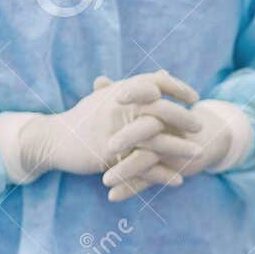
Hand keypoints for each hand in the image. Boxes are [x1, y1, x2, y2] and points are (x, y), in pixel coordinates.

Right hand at [0, 71, 202, 180]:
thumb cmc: (85, 118)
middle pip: (159, 109)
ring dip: (179, 148)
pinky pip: (142, 166)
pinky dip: (162, 174)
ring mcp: (113, 131)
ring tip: (199, 155)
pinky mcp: (109, 155)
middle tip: (201, 126)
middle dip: (183, 118)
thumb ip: (139, 86)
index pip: (154, 82)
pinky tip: (179, 180)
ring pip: (154, 139)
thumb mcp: (110, 97)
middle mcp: (117, 108)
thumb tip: (163, 73)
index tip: (195, 96)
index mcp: (120, 91)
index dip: (177, 87)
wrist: (54, 139)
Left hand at [102, 97, 250, 201]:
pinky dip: (131, 189)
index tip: (117, 96)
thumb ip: (122, 92)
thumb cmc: (169, 117)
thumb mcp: (151, 104)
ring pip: (148, 158)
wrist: (206, 135)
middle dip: (129, 137)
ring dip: (127, 169)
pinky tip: (112, 197)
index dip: (136, 92)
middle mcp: (168, 126)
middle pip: (149, 128)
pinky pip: (150, 179)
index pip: (149, 93)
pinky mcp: (174, 167)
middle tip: (108, 147)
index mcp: (161, 105)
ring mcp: (172, 148)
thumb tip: (98, 80)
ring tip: (104, 181)